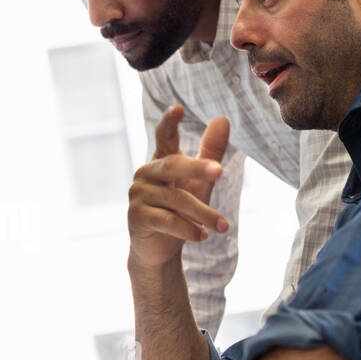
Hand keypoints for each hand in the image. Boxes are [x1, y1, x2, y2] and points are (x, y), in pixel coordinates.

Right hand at [128, 106, 230, 267]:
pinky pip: (166, 220)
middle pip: (173, 165)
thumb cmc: (180, 212)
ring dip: (203, 214)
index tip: (178, 109)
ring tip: (224, 226)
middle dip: (198, 168)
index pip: (164, 136)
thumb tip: (222, 119)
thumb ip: (209, 153)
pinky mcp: (136, 216)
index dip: (169, 122)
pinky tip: (203, 236)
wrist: (159, 250)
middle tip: (220, 172)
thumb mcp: (199, 183)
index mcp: (161, 161)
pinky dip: (187, 229)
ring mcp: (138, 195)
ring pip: (175, 199)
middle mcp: (146, 174)